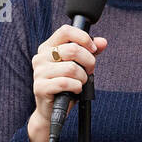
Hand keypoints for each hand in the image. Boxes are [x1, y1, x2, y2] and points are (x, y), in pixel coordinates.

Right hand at [28, 25, 106, 141]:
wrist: (53, 110)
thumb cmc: (65, 85)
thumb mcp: (78, 65)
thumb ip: (89, 52)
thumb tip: (102, 42)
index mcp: (47, 48)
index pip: (66, 31)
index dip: (83, 38)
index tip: (92, 49)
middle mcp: (40, 57)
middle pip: (72, 49)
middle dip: (88, 61)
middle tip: (89, 70)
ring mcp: (38, 72)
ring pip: (71, 68)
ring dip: (82, 78)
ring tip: (80, 82)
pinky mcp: (40, 87)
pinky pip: (65, 83)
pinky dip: (76, 87)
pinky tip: (75, 90)